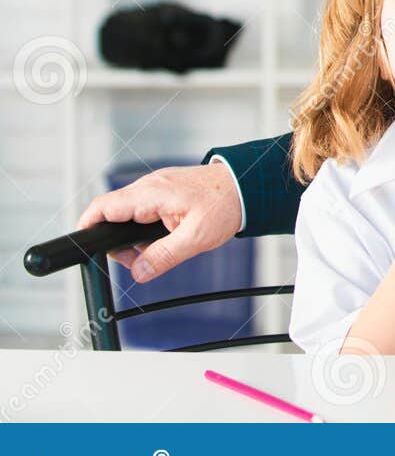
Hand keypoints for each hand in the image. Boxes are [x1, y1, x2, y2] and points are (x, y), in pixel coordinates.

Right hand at [75, 161, 242, 282]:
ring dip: (133, 236)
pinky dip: (146, 226)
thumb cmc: (226, 204)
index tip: (85, 247)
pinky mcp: (165, 190)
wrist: (248, 184)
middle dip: (117, 241)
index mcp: (151, 193)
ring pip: (128, 213)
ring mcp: (156, 186)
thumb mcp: (197, 237)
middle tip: (138, 260)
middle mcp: (149, 186)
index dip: (88, 226)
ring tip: (156, 250)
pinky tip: (164, 237)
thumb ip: (164, 256)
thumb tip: (138, 272)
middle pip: (112, 214)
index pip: (103, 207)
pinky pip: (143, 209)